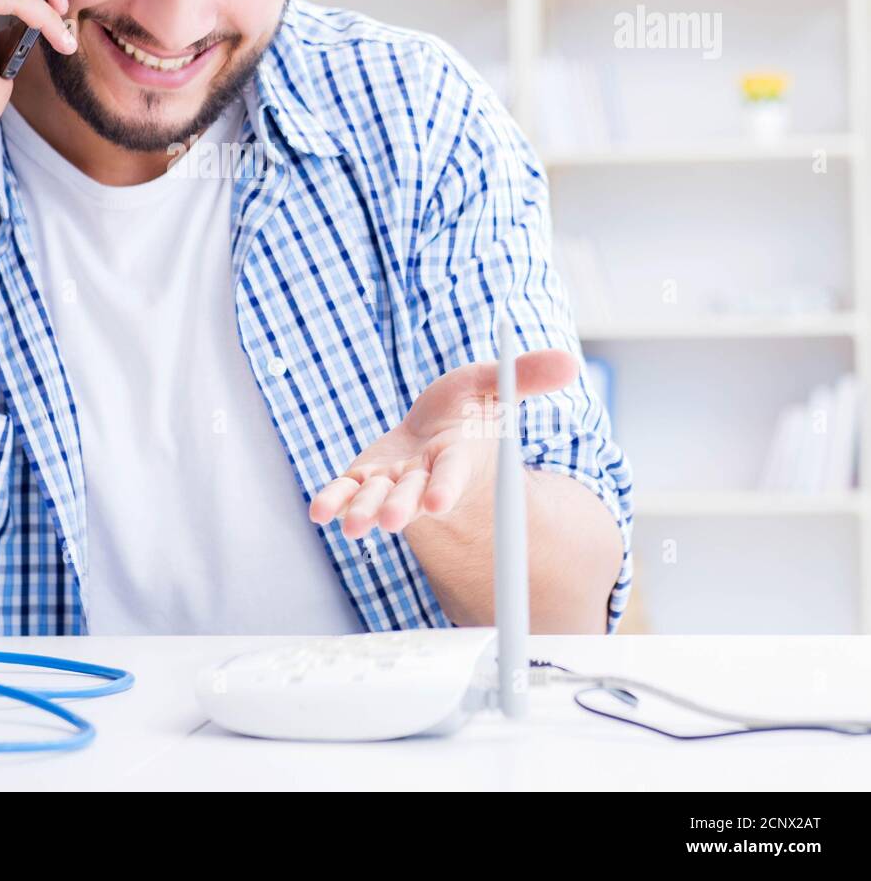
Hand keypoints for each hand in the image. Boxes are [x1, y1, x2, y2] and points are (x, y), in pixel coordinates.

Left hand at [308, 349, 578, 537]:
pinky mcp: (366, 480)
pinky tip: (318, 511)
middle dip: (402, 508)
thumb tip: (571, 362)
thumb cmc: (466, 412)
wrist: (432, 433)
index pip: (453, 475)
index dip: (446, 487)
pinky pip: (347, 492)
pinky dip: (332, 500)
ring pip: (378, 499)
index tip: (436, 501)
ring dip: (365, 510)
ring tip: (352, 525)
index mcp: (457, 457)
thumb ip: (525, 376)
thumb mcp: (492, 385)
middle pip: (413, 496)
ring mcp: (393, 483)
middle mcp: (424, 478)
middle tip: (390, 520)